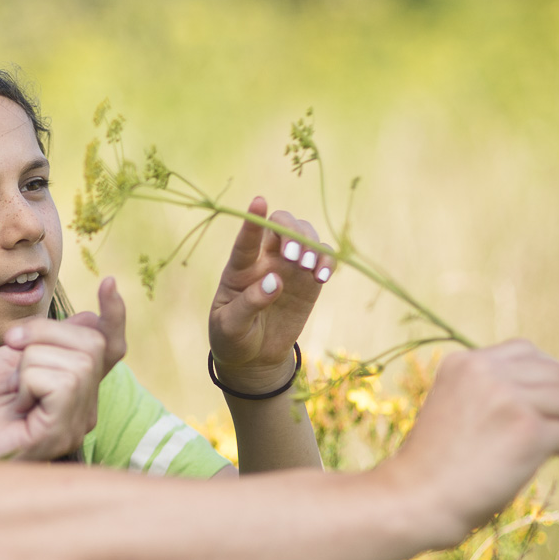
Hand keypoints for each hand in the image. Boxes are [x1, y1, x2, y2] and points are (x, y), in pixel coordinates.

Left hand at [0, 279, 125, 462]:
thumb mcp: (8, 358)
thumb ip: (47, 342)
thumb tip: (90, 318)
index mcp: (71, 390)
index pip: (109, 349)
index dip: (114, 316)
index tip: (109, 283)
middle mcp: (82, 410)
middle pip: (92, 344)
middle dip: (45, 332)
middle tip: (9, 348)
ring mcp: (74, 424)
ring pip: (79, 361)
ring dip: (30, 362)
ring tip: (11, 390)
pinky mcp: (60, 434)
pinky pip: (63, 382)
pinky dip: (29, 381)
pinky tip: (16, 404)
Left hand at [207, 197, 332, 394]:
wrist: (254, 359)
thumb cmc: (233, 338)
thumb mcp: (231, 326)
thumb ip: (249, 303)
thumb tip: (274, 281)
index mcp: (239, 269)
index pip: (245, 241)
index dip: (252, 220)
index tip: (259, 201)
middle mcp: (265, 260)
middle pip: (281, 225)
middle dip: (290, 231)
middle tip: (293, 257)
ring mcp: (288, 268)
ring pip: (305, 235)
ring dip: (310, 244)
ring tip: (307, 269)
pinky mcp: (308, 281)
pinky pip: (323, 259)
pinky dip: (327, 261)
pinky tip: (321, 277)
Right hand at [387, 341, 558, 545]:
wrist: (414, 499)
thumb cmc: (431, 467)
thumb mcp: (455, 412)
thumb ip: (488, 396)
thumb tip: (544, 403)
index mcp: (465, 363)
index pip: (526, 353)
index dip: (556, 371)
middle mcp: (487, 372)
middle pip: (556, 373)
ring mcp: (510, 399)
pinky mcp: (529, 431)